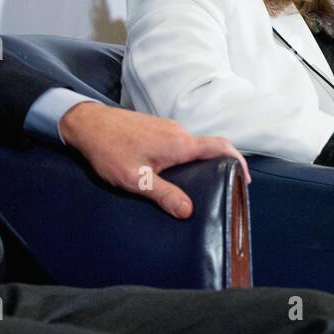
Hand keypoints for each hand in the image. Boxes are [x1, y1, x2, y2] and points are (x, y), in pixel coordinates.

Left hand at [58, 102, 246, 219]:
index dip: (238, 162)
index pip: (220, 148)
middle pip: (210, 146)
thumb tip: (188, 210)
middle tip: (227, 186)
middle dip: (223, 164)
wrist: (88, 123)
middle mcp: (178, 132)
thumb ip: (164, 194)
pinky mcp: (157, 128)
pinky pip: (181, 142)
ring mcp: (168, 127)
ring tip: (202, 183)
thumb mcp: (136, 179)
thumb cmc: (110, 150)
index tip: (245, 178)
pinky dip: (188, 156)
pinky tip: (177, 172)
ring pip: (194, 145)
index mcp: (179, 144)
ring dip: (203, 161)